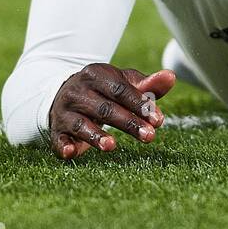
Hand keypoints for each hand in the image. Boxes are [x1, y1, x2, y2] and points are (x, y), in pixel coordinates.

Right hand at [49, 64, 175, 159]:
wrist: (65, 93)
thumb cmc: (105, 90)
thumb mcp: (123, 83)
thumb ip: (148, 84)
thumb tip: (171, 76)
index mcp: (96, 74)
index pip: (121, 90)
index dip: (139, 104)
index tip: (158, 120)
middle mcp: (78, 91)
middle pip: (105, 108)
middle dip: (128, 123)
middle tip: (149, 136)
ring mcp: (64, 110)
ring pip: (81, 124)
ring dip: (96, 136)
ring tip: (112, 146)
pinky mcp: (56, 129)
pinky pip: (58, 139)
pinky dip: (63, 146)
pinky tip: (71, 154)